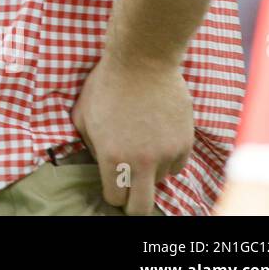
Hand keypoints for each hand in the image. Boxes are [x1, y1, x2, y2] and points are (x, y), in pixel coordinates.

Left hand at [71, 55, 193, 214]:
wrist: (142, 62)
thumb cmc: (106, 85)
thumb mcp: (82, 116)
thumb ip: (88, 146)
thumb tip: (98, 162)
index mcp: (112, 157)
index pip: (115, 199)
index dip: (112, 195)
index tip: (112, 187)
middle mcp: (141, 162)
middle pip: (140, 207)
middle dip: (132, 204)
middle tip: (128, 190)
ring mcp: (166, 154)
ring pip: (159, 181)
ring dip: (149, 172)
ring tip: (140, 145)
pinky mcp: (185, 144)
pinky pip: (177, 166)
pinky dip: (167, 159)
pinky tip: (156, 139)